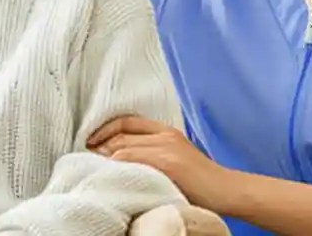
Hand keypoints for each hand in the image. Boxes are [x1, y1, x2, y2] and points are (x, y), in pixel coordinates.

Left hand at [87, 116, 229, 211]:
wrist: (226, 190)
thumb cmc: (199, 182)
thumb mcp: (174, 159)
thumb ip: (150, 152)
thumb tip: (116, 156)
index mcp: (166, 131)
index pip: (127, 121)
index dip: (104, 129)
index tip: (90, 141)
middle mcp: (165, 135)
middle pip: (122, 134)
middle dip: (100, 145)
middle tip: (86, 156)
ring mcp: (166, 148)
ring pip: (123, 148)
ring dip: (105, 159)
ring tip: (93, 168)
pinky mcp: (168, 163)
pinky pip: (132, 160)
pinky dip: (116, 167)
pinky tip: (108, 175)